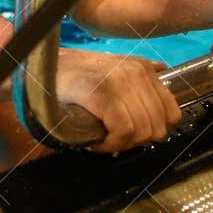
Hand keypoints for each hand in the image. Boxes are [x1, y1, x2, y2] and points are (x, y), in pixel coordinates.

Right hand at [55, 47, 180, 153]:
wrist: (40, 71)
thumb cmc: (72, 75)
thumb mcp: (110, 70)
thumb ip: (136, 78)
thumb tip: (161, 71)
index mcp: (143, 68)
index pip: (172, 113)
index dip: (153, 131)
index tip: (132, 135)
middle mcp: (137, 72)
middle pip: (157, 127)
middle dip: (136, 142)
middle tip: (114, 140)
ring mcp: (121, 81)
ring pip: (142, 131)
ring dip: (121, 144)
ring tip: (104, 140)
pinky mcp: (104, 93)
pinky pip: (123, 130)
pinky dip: (111, 144)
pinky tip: (97, 142)